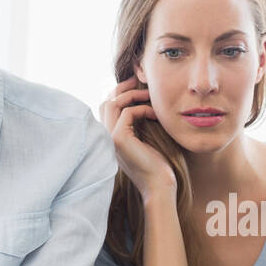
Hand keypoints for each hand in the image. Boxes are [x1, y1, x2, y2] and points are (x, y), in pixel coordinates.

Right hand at [99, 78, 176, 201]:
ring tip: (149, 93)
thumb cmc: (157, 165)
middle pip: (106, 101)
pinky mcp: (120, 138)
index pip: (107, 107)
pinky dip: (143, 108)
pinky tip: (155, 113)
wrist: (159, 185)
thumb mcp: (145, 138)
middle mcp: (105, 136)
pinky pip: (128, 112)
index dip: (119, 93)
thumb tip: (145, 100)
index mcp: (110, 136)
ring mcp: (110, 137)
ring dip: (132, 94)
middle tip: (139, 81)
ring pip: (112, 103)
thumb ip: (139, 122)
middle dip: (122, 88)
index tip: (137, 85)